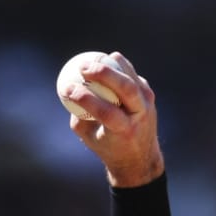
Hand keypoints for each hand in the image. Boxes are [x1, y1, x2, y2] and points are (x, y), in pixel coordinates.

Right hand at [63, 51, 164, 187]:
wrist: (140, 156)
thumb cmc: (108, 147)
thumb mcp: (89, 138)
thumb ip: (79, 117)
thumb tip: (69, 92)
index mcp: (124, 131)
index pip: (105, 111)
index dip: (85, 98)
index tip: (67, 89)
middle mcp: (140, 115)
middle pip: (125, 88)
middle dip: (103, 73)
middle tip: (82, 67)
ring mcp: (148, 103)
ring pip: (131, 77)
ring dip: (111, 65)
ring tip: (91, 60)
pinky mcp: (148, 93)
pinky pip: (132, 75)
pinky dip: (118, 66)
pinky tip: (103, 60)